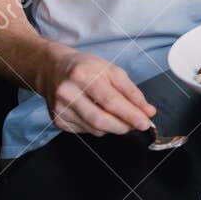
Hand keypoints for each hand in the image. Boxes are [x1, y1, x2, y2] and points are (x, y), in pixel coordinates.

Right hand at [37, 48, 155, 136]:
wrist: (52, 69)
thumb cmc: (85, 68)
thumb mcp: (111, 71)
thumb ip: (131, 91)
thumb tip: (148, 111)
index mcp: (83, 75)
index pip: (111, 101)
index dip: (130, 114)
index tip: (145, 122)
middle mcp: (68, 93)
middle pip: (101, 119)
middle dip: (124, 126)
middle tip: (137, 125)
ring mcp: (60, 109)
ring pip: (94, 129)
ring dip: (114, 128)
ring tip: (122, 120)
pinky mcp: (58, 120)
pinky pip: (86, 131)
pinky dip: (100, 128)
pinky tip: (102, 117)